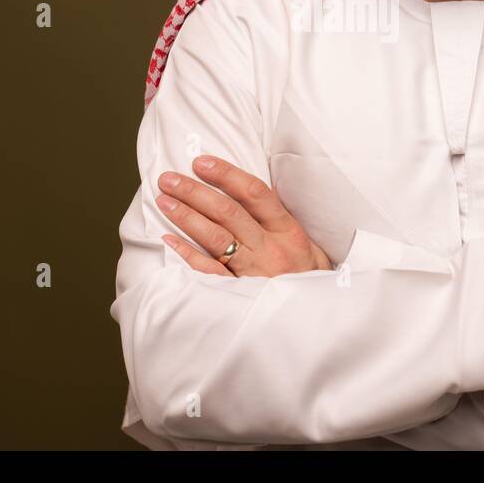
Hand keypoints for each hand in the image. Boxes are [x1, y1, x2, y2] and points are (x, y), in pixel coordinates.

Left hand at [154, 154, 333, 277]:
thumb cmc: (308, 277)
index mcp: (288, 231)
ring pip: (216, 238)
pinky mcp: (241, 295)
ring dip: (186, 216)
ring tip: (164, 200)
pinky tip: (169, 240)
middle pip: (228, 212)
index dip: (226, 174)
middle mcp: (271, 248)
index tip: (201, 162)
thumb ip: (280, 220)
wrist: (319, 320)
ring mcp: (254, 272)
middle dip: (195, 191)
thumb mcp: (309, 244)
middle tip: (169, 179)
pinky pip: (209, 273)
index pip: (255, 193)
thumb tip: (250, 193)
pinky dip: (188, 255)